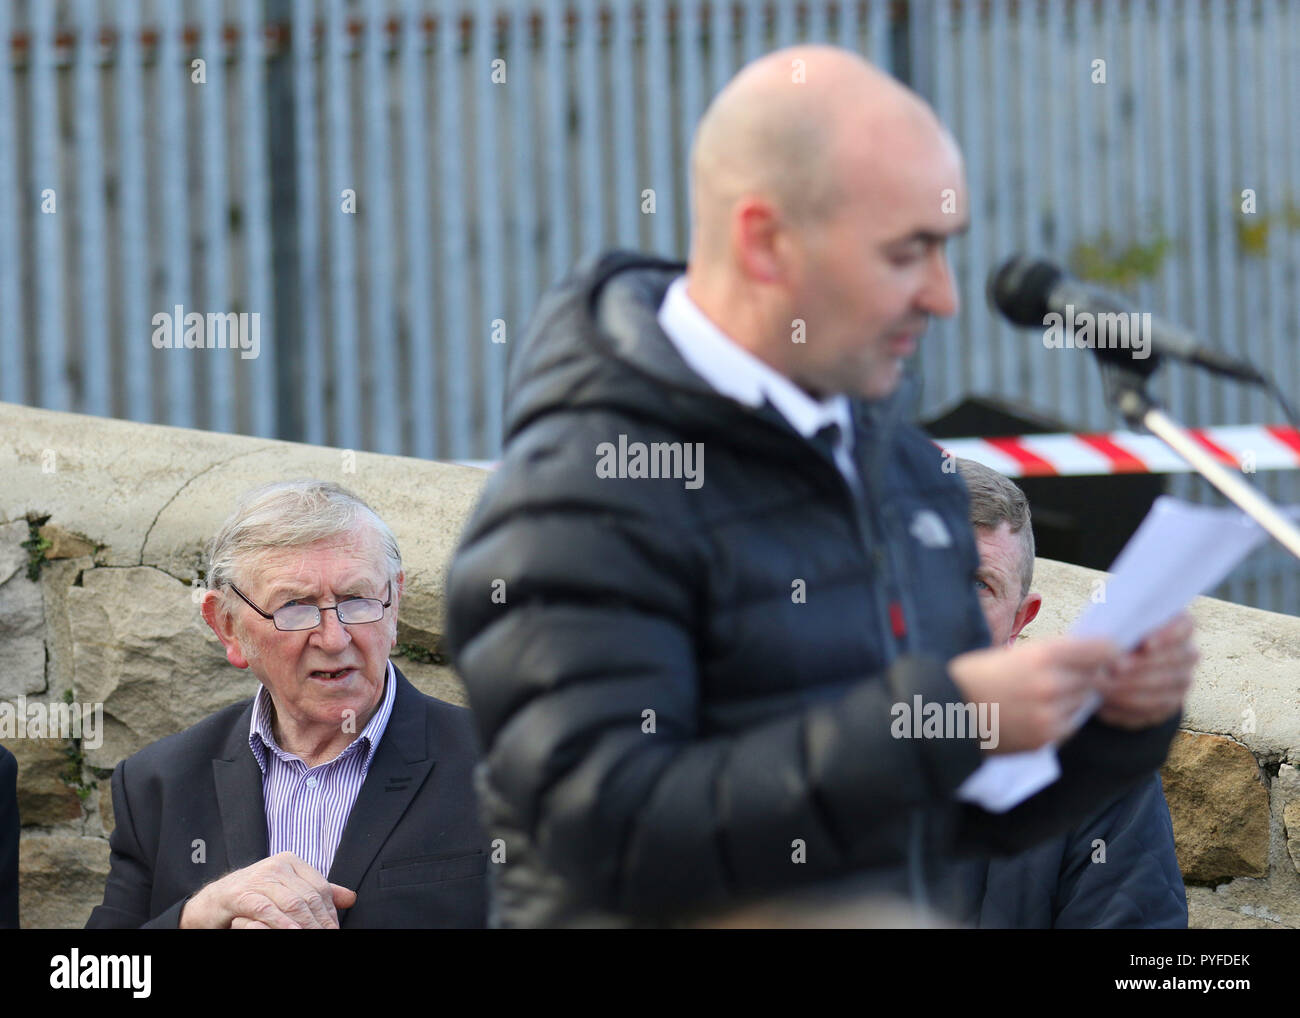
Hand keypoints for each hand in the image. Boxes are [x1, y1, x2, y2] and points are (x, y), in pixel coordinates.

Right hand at [179, 851, 356, 928]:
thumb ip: (316, 893)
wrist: (212, 902)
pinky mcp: (241, 894)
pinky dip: (282, 924)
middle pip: (308, 897)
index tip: (334, 929)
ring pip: (292, 903)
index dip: (330, 911)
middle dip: (320, 921)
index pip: (320, 887)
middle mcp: (276, 866)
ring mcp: (258, 878)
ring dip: (306, 925)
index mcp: (291, 862)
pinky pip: (267, 910)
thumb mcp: (287, 891)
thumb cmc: (253, 897)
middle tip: (327, 935)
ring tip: (314, 936)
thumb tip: (350, 898)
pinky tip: (292, 933)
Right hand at [948, 636, 1119, 753]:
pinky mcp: (1045, 739)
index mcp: (1042, 655)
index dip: (1109, 651)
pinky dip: (1063, 718)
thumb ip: (1051, 656)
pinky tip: (1040, 712)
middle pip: (1096, 678)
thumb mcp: (1012, 653)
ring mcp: (1050, 715)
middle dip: (1091, 675)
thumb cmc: (975, 676)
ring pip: (1085, 703)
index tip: (1109, 653)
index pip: (1101, 650)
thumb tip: (1089, 658)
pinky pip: (1070, 725)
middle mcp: (1051, 684)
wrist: (946, 713)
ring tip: (1050, 694)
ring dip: (1076, 697)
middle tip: (1078, 673)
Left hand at [1095, 612, 1197, 729]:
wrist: (1115, 664)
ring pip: (1160, 687)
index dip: (1168, 635)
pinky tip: (1104, 703)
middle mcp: (1187, 653)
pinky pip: (1151, 710)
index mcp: (1179, 625)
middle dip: (1139, 665)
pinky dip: (1125, 707)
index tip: (1145, 644)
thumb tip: (1110, 638)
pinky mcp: (1168, 705)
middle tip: (1113, 668)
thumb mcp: (1111, 624)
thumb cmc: (1112, 633)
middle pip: (1171, 660)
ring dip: (1128, 688)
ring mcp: (1181, 682)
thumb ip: (1117, 624)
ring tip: (1101, 685)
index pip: (1183, 626)